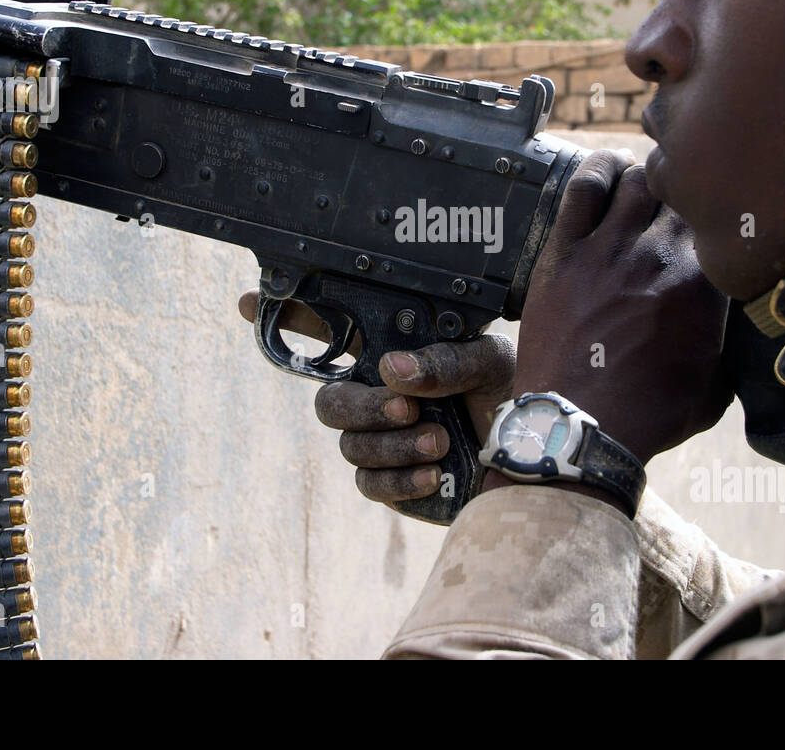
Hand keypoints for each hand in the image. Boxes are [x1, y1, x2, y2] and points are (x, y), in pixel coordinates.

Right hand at [237, 291, 514, 505]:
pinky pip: (369, 484)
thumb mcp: (490, 361)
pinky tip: (435, 471)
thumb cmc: (512, 396)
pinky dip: (401, 478)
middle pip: (329, 402)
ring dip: (392, 443)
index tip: (249, 301)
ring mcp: (380, 441)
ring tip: (438, 438)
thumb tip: (393, 369)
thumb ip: (445, 359)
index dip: (288, 318)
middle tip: (407, 407)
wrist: (534, 459)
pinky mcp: (391, 483)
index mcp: (393, 356)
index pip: (331, 333)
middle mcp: (378, 396)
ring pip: (349, 445)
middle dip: (363, 406)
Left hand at [512, 149, 732, 465]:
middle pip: (684, 191)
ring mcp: (608, 249)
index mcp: (705, 284)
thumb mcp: (716, 385)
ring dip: (647, 174)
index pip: (725, 222)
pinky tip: (609, 167)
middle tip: (684, 196)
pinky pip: (583, 189)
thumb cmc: (648, 415)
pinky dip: (599, 169)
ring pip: (637, 180)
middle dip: (689, 190)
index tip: (722, 217)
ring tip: (648, 180)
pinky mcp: (563, 253)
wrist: (579, 426)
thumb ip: (728, 343)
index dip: (725, 215)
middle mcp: (660, 255)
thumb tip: (738, 330)